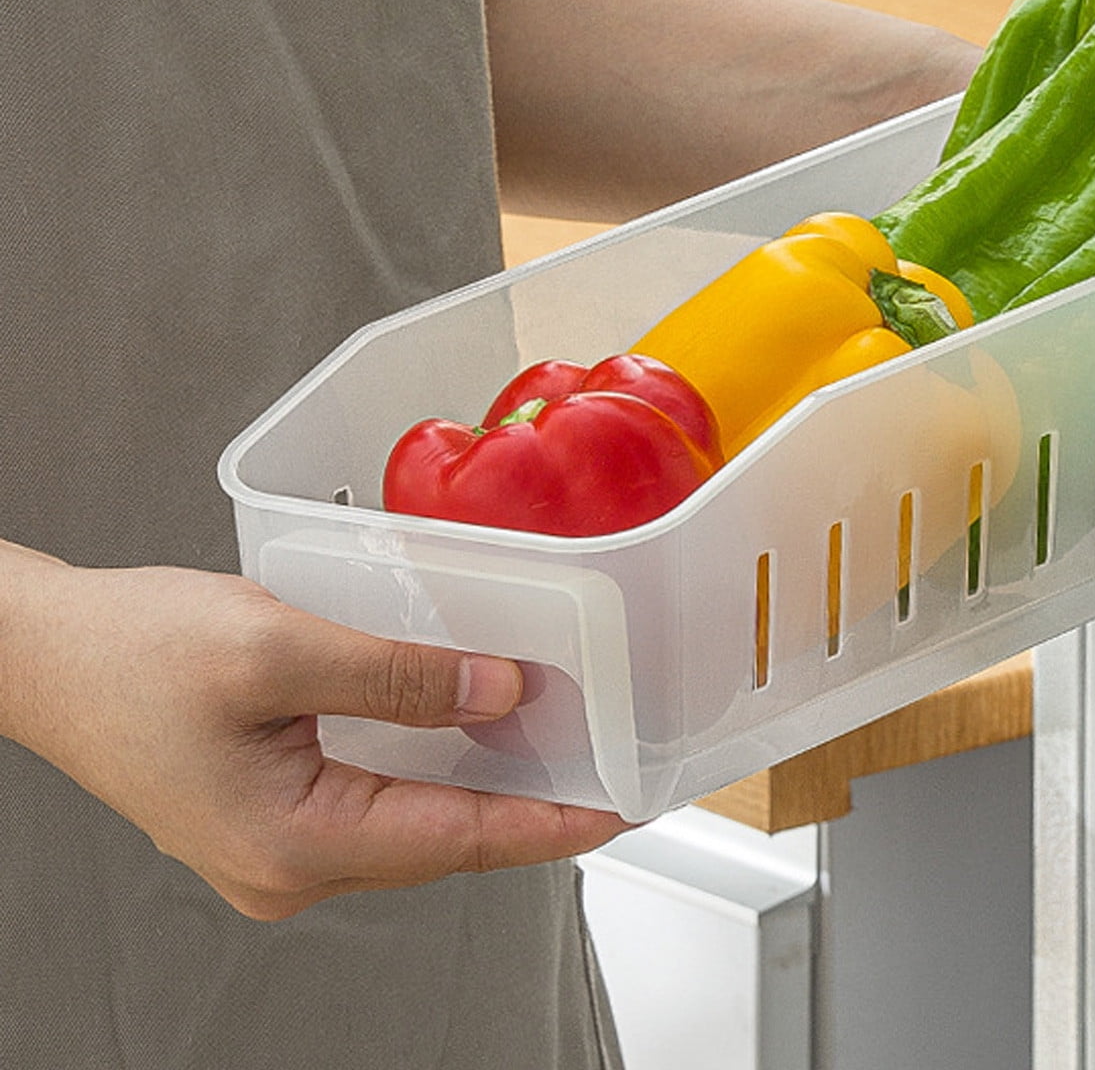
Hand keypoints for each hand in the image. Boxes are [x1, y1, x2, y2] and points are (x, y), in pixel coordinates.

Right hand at [0, 544, 628, 919]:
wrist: (45, 655)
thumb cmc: (133, 653)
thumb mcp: (279, 649)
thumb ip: (398, 676)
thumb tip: (498, 693)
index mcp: (292, 845)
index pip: (455, 842)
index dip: (546, 823)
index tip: (616, 808)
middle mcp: (287, 867)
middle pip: (439, 841)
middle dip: (524, 806)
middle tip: (603, 768)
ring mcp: (274, 850)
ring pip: (409, 823)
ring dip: (480, 788)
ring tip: (555, 752)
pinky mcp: (268, 816)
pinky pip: (374, 803)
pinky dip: (429, 772)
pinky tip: (467, 736)